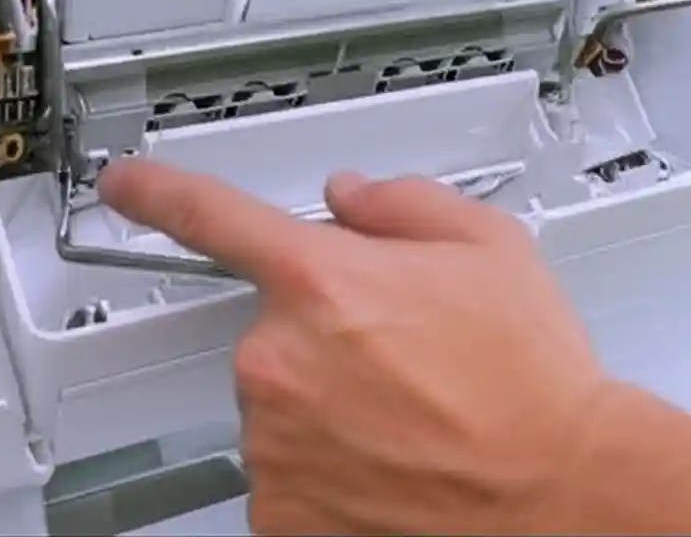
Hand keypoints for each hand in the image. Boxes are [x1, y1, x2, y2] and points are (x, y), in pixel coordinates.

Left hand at [98, 160, 612, 534]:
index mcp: (322, 281)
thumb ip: (403, 203)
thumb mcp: (490, 248)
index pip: (210, 216)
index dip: (158, 193)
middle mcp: (281, 359)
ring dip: (327, 404)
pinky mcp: (281, 512)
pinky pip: (286, 471)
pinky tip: (392, 462)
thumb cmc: (533, 382)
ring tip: (410, 416)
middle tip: (404, 357)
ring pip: (280, 404)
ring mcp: (274, 442)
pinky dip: (327, 467)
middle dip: (326, 335)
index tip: (129, 188)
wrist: (562, 492)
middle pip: (273, 327)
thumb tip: (354, 199)